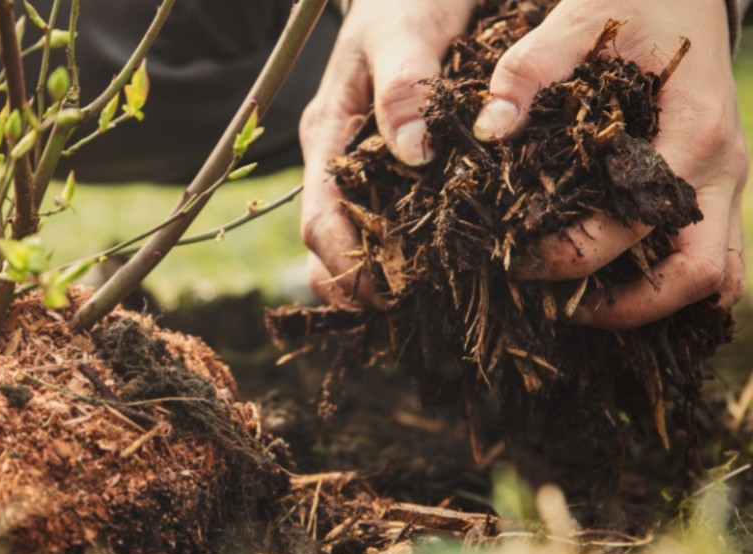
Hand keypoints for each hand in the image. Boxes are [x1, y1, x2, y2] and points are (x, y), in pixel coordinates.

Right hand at [299, 0, 476, 307]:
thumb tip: (412, 153)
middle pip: (330, 242)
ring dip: (381, 275)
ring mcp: (365, 162)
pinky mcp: (395, 162)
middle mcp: (341, 156)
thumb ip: (406, 85)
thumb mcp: (405, 29)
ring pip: (358, 236)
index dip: (342, 266)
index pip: (319, 218)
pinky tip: (443, 269)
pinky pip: (392, 217)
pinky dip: (408, 249)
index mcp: (329, 132)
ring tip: (425, 306)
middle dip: (358, 285)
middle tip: (407, 315)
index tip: (382, 296)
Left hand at [474, 0, 747, 327]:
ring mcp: (724, 183)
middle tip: (553, 309)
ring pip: (715, 276)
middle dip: (625, 306)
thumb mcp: (577, 20)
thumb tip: (488, 129)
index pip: (638, 223)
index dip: (575, 255)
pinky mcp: (712, 187)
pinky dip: (668, 284)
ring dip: (654, 304)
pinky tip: (609, 289)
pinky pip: (710, 256)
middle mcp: (720, 168)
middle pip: (699, 274)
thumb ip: (528, 71)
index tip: (516, 260)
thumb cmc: (633, 3)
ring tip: (578, 309)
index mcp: (693, 132)